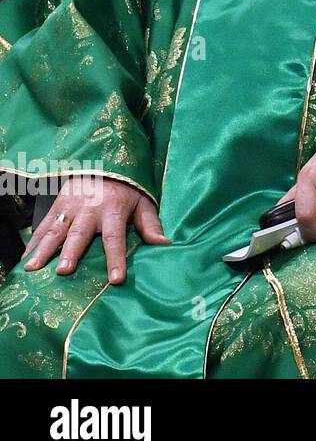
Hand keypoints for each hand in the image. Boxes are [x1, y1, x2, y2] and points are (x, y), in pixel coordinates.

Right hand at [22, 175, 169, 284]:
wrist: (105, 161)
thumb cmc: (127, 188)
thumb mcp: (144, 203)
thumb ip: (151, 224)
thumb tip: (165, 244)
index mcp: (114, 210)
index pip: (116, 238)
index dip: (116, 259)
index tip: (116, 279)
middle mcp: (90, 209)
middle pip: (80, 234)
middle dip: (71, 252)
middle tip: (64, 271)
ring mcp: (70, 207)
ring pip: (55, 230)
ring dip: (43, 249)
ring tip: (32, 268)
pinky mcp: (57, 206)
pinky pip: (42, 226)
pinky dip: (32, 242)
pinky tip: (25, 259)